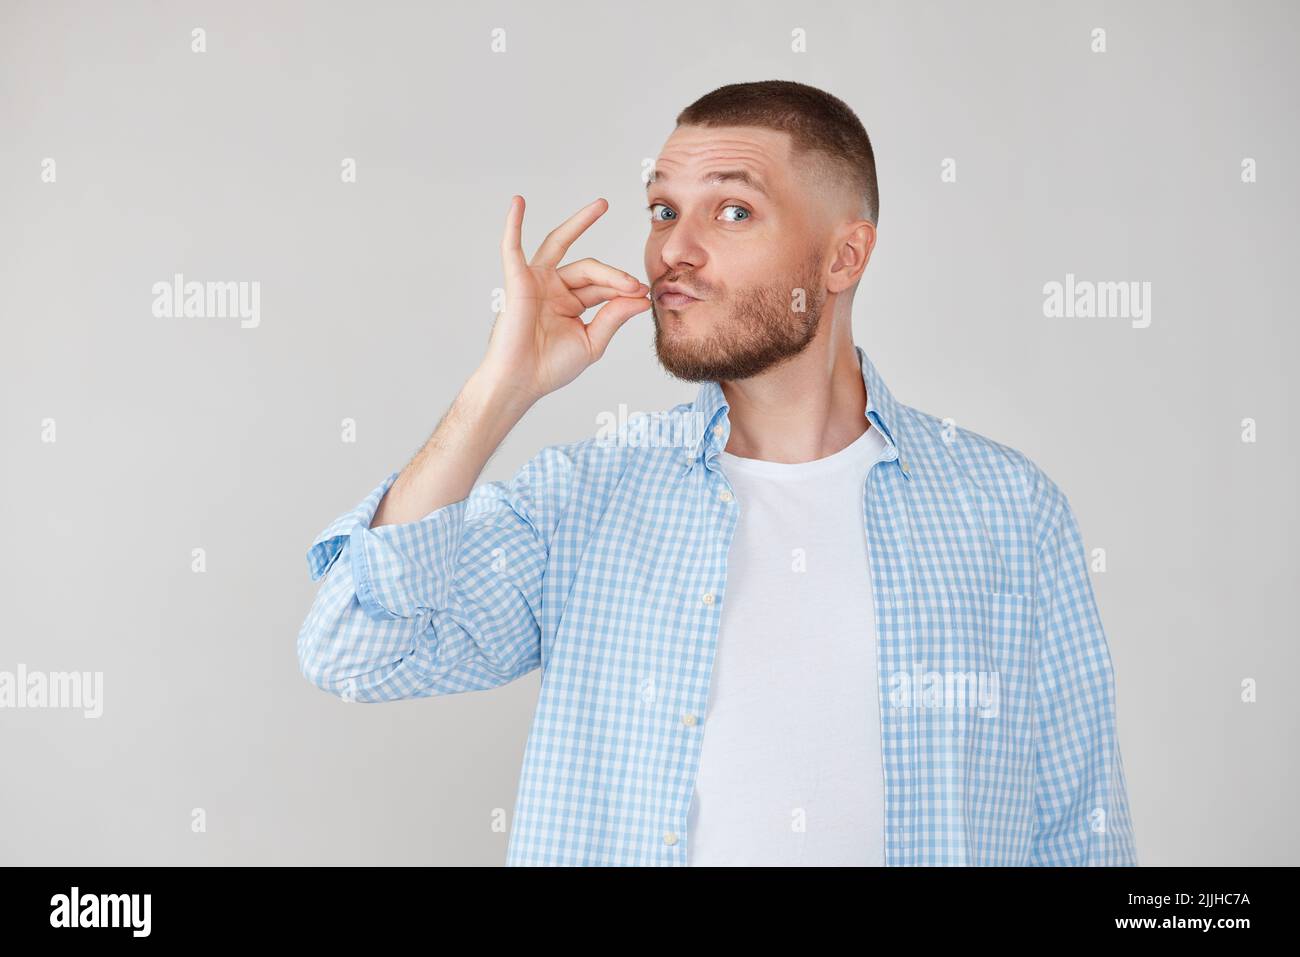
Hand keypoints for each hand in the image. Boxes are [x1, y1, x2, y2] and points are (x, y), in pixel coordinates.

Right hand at [480, 195, 650, 401]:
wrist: (522, 382)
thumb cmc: (551, 367)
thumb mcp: (592, 342)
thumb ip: (613, 316)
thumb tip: (641, 297)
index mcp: (571, 303)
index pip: (602, 286)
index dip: (623, 288)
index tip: (643, 296)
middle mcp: (554, 288)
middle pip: (589, 268)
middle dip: (613, 275)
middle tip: (635, 284)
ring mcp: (535, 282)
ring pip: (561, 247)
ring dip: (579, 223)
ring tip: (602, 205)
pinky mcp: (517, 282)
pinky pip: (512, 249)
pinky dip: (513, 225)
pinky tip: (518, 204)